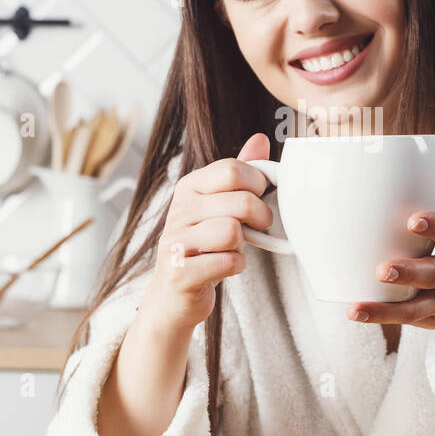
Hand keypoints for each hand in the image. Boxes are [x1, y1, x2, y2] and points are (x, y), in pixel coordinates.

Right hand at [140, 132, 272, 334]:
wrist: (174, 295)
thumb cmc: (203, 248)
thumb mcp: (219, 206)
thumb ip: (240, 173)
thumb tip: (260, 140)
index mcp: (189, 188)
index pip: (232, 169)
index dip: (258, 184)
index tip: (260, 197)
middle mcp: (178, 210)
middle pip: (240, 202)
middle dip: (260, 217)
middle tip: (258, 228)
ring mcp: (175, 242)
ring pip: (233, 232)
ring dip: (243, 246)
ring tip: (233, 249)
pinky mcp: (180, 272)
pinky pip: (228, 262)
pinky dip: (236, 266)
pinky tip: (225, 267)